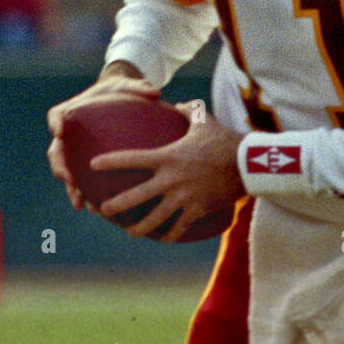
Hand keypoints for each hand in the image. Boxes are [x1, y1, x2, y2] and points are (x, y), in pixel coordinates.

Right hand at [46, 61, 159, 210]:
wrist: (118, 100)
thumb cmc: (120, 92)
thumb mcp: (129, 88)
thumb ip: (139, 88)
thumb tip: (154, 92)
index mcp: (72, 112)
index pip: (57, 115)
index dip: (55, 123)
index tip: (59, 130)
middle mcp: (69, 135)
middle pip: (57, 152)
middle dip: (60, 167)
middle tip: (68, 178)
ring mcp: (75, 152)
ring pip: (67, 173)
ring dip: (71, 189)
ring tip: (80, 203)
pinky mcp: (85, 165)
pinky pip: (83, 182)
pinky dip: (88, 195)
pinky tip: (97, 209)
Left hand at [89, 100, 244, 242]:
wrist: (249, 164)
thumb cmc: (225, 141)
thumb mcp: (205, 121)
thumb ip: (188, 112)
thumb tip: (177, 104)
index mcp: (168, 157)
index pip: (132, 159)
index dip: (111, 162)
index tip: (93, 165)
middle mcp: (171, 179)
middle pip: (136, 197)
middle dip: (115, 206)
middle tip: (102, 211)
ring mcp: (184, 197)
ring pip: (155, 219)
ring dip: (139, 228)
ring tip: (129, 232)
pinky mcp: (198, 210)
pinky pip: (179, 227)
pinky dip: (169, 235)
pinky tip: (162, 239)